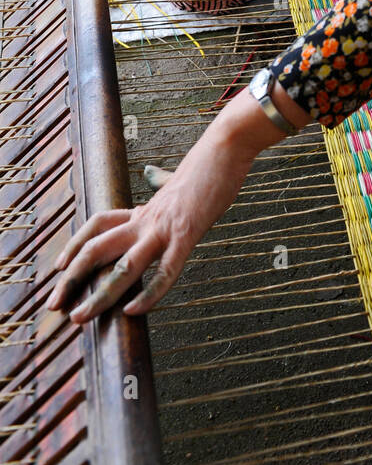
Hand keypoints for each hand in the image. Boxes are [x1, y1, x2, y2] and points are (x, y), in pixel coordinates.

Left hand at [45, 88, 299, 320]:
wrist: (225, 148)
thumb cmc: (206, 166)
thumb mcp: (177, 179)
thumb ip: (162, 182)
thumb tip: (152, 174)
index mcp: (143, 209)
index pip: (97, 225)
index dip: (74, 245)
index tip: (58, 267)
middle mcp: (145, 220)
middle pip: (96, 249)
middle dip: (71, 279)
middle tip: (53, 305)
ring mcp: (163, 228)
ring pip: (122, 266)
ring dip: (98, 295)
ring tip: (80, 317)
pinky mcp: (186, 234)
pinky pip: (164, 271)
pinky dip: (148, 293)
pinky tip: (133, 310)